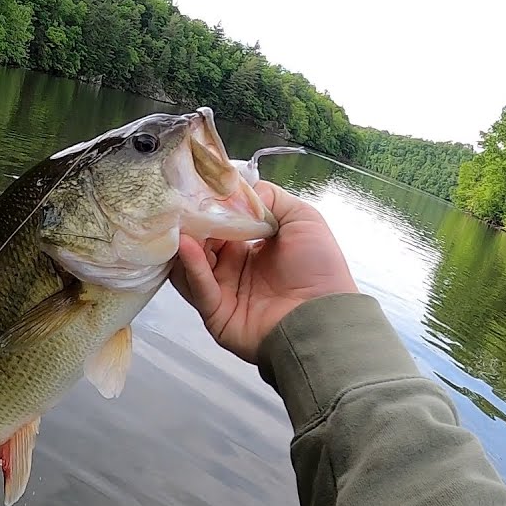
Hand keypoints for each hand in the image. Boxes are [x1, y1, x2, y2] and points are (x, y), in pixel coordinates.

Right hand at [170, 180, 358, 363]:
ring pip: (192, 264)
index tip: (197, 189)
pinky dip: (190, 265)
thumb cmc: (320, 269)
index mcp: (252, 249)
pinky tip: (187, 246)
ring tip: (181, 223)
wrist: (324, 316)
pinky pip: (198, 287)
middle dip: (193, 223)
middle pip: (201, 243)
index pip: (221, 225)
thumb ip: (271, 199)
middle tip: (181, 205)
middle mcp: (233, 269)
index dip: (211, 208)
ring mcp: (222, 291)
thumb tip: (238, 191)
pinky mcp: (214, 312)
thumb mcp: (303, 219)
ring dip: (186, 243)